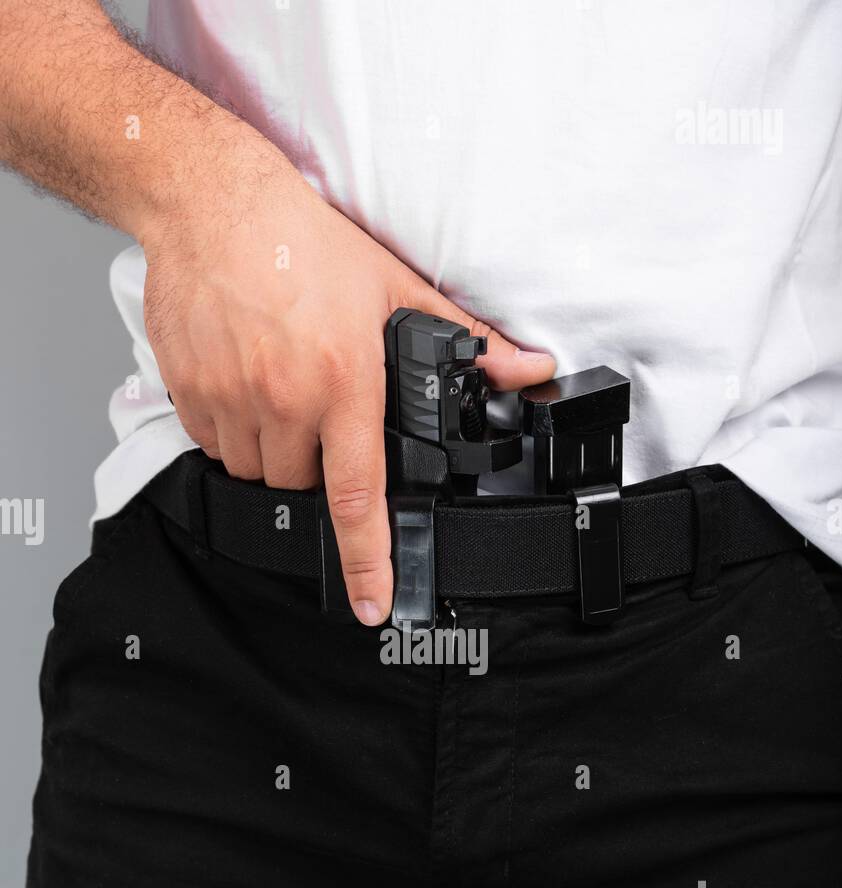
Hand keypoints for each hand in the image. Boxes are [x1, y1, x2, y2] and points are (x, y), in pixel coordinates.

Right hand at [142, 129, 554, 623]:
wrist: (211, 202)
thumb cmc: (302, 241)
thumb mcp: (395, 286)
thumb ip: (467, 338)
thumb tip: (526, 369)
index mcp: (342, 383)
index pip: (356, 497)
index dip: (368, 561)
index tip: (373, 604)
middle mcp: (283, 400)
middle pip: (301, 487)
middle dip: (317, 472)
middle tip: (324, 418)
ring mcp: (230, 399)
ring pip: (255, 471)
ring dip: (275, 455)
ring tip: (284, 394)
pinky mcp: (188, 392)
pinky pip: (213, 444)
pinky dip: (232, 431)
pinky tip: (246, 383)